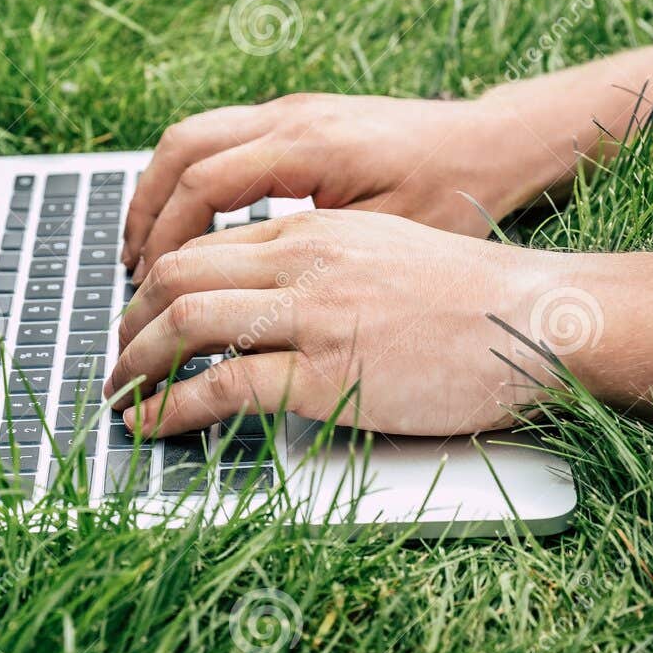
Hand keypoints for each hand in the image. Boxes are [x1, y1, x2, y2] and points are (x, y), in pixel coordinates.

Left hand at [104, 210, 558, 437]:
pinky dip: (171, 406)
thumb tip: (262, 301)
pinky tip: (153, 423)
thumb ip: (315, 264)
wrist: (537, 319)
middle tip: (115, 358)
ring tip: (120, 394)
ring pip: (186, 319)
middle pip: (176, 273)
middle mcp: (302, 260)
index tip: (138, 316)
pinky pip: (223, 385)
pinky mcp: (328, 373)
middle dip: (129, 320)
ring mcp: (313, 314)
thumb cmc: (468, 295)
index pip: (203, 244)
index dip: (154, 285)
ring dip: (136, 362)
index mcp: (311, 228)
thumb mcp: (378, 251)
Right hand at [121, 92, 562, 279]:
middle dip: (145, 210)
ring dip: (159, 190)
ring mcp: (289, 110)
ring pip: (192, 135)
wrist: (492, 142)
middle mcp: (290, 116)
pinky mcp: (295, 116)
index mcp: (308, 145)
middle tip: (132, 270)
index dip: (167, 238)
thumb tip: (244, 300)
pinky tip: (190, 223)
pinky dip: (188, 179)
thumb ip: (313, 257)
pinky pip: (217, 137)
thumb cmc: (454, 192)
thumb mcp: (386, 235)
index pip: (202, 183)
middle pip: (180, 148)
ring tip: (146, 249)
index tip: (152, 286)